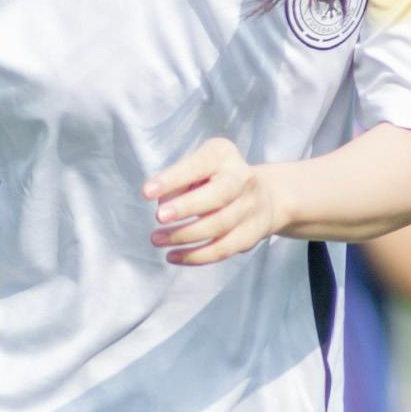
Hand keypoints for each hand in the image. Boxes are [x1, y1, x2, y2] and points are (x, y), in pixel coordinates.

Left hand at [145, 137, 286, 265]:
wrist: (263, 196)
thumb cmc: (214, 180)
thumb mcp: (196, 170)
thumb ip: (178, 184)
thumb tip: (162, 207)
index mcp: (223, 155)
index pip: (198, 165)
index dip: (173, 179)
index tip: (147, 192)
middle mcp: (243, 178)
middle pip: (219, 195)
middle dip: (186, 207)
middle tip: (158, 217)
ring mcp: (250, 207)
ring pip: (219, 225)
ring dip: (184, 235)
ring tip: (157, 239)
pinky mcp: (251, 234)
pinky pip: (223, 249)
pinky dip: (195, 256)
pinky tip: (173, 256)